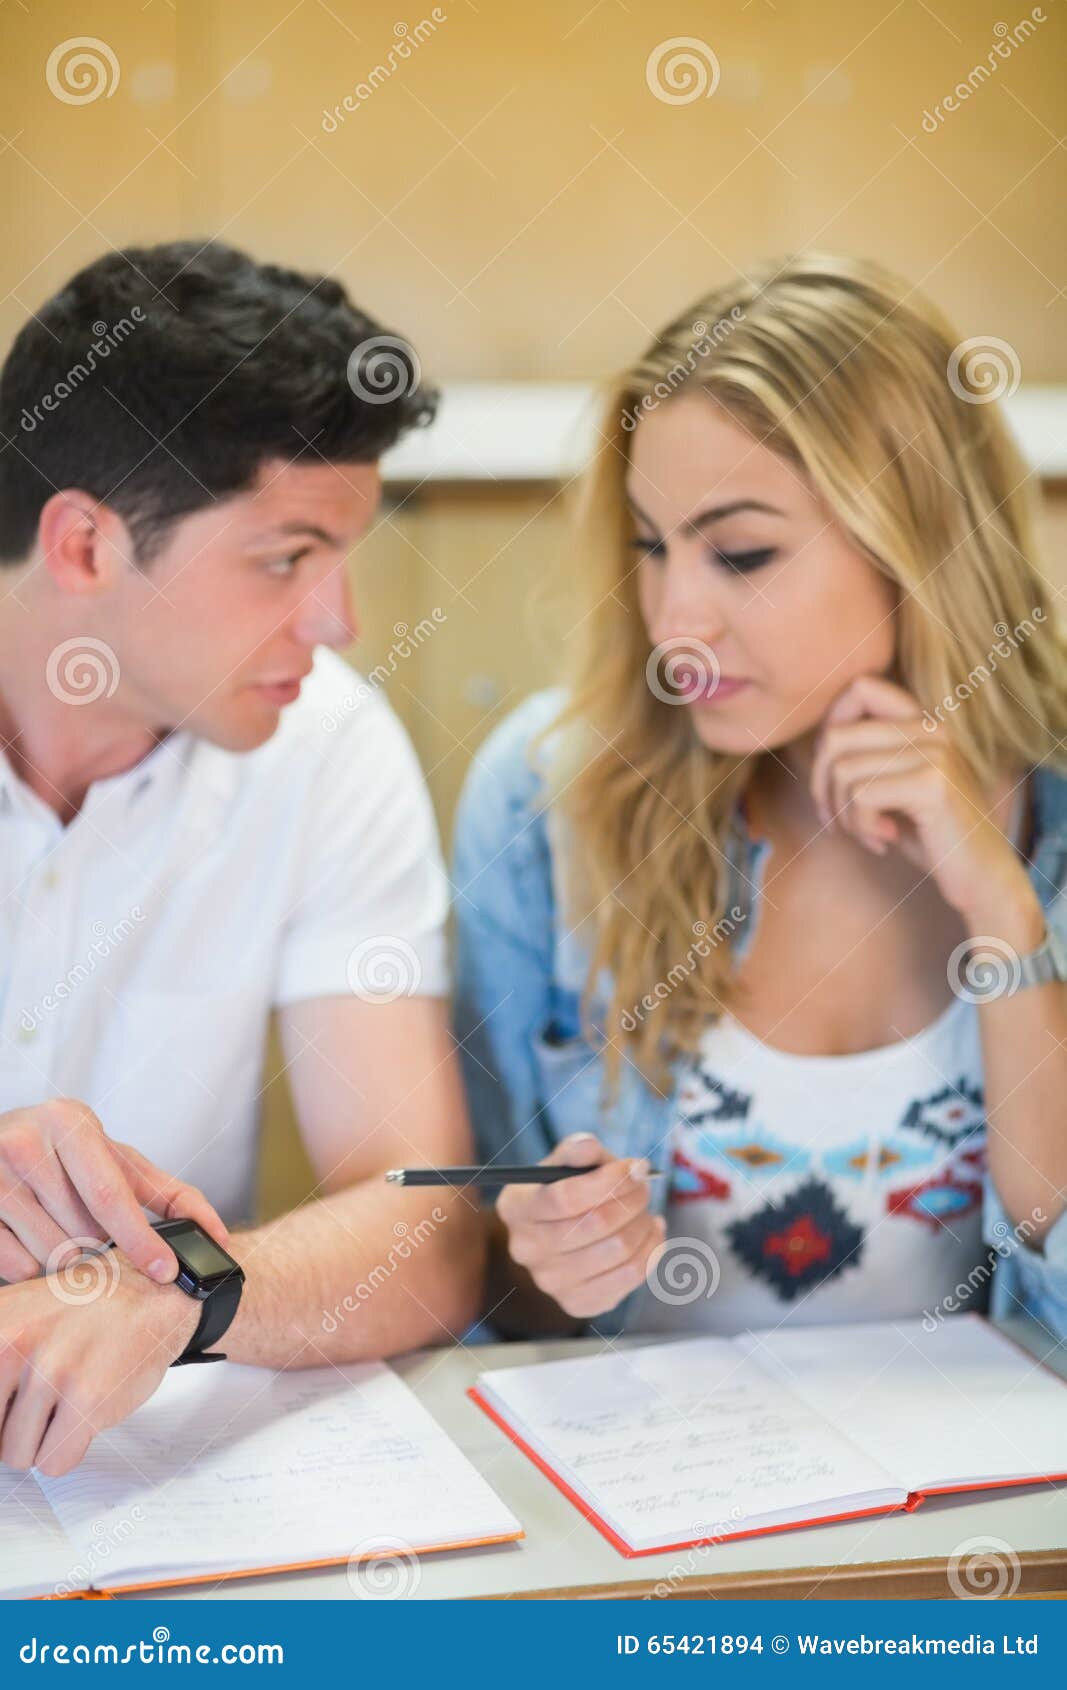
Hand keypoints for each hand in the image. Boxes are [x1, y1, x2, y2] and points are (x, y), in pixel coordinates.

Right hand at [0, 1098, 230, 1285]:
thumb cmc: (63, 1156)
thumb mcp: (113, 1160)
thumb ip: (167, 1193)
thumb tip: (217, 1233)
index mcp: (68, 1121)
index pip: (110, 1194)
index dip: (140, 1240)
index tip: (167, 1271)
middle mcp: (24, 1141)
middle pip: (81, 1233)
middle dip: (99, 1249)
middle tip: (95, 1236)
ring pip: (49, 1254)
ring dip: (66, 1259)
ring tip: (60, 1229)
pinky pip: (16, 1267)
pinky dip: (32, 1266)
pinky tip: (31, 1238)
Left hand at [0, 1247, 198, 1474]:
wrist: (151, 1293)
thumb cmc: (89, 1306)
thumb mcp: (21, 1315)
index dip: (2, 1409)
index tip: (17, 1401)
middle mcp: (14, 1346)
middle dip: (17, 1427)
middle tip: (47, 1396)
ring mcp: (51, 1373)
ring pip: (18, 1454)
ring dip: (43, 1439)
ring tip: (67, 1401)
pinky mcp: (87, 1400)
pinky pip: (55, 1462)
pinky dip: (70, 1448)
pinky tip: (86, 1411)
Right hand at [498, 1134, 664, 1319]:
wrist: (557, 1240)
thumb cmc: (566, 1191)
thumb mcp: (565, 1165)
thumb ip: (575, 1151)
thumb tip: (588, 1145)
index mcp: (516, 1207)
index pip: (564, 1197)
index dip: (609, 1181)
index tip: (637, 1167)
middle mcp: (525, 1249)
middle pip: (595, 1225)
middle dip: (632, 1200)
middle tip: (644, 1187)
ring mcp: (549, 1282)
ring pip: (618, 1251)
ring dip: (644, 1224)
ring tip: (645, 1211)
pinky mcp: (577, 1304)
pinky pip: (630, 1277)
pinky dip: (651, 1251)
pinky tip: (649, 1234)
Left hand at [809, 674, 1039, 931]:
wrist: (981, 877)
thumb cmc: (930, 835)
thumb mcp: (894, 787)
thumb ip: (865, 757)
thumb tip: (817, 743)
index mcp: (922, 722)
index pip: (859, 687)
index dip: (829, 727)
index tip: (834, 774)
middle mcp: (931, 728)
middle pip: (835, 736)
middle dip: (821, 786)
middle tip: (837, 820)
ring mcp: (934, 752)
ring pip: (843, 771)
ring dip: (843, 813)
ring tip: (866, 833)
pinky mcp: (932, 783)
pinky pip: (860, 796)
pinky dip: (860, 826)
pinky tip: (884, 840)